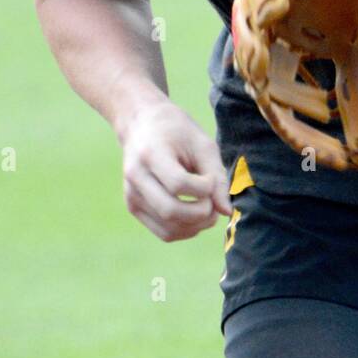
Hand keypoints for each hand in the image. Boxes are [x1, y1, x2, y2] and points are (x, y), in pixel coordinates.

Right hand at [119, 100, 232, 241]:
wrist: (143, 124)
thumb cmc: (177, 132)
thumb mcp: (202, 144)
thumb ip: (217, 177)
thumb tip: (226, 212)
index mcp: (150, 154)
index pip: (178, 184)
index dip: (203, 188)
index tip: (211, 179)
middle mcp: (135, 178)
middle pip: (171, 211)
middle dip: (202, 213)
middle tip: (214, 202)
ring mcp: (131, 196)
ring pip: (169, 229)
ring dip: (197, 226)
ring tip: (208, 209)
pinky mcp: (134, 208)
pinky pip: (164, 233)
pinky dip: (186, 230)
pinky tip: (196, 215)